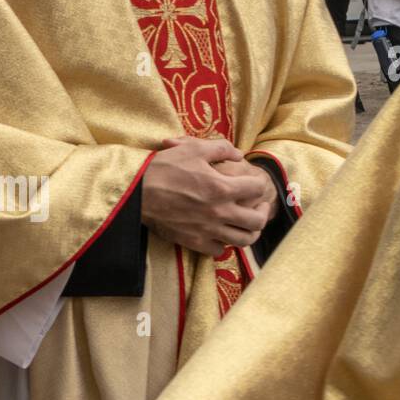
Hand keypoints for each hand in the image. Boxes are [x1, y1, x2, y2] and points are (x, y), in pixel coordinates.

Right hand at [142, 136, 270, 255]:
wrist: (136, 193)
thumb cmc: (164, 167)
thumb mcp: (193, 148)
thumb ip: (221, 148)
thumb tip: (239, 155)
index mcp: (223, 188)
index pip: (257, 188)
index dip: (259, 183)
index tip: (253, 182)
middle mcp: (220, 212)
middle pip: (257, 221)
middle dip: (263, 212)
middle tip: (258, 206)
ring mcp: (208, 231)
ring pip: (243, 240)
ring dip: (249, 231)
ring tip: (244, 223)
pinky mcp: (194, 242)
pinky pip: (219, 251)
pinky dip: (224, 244)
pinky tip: (219, 233)